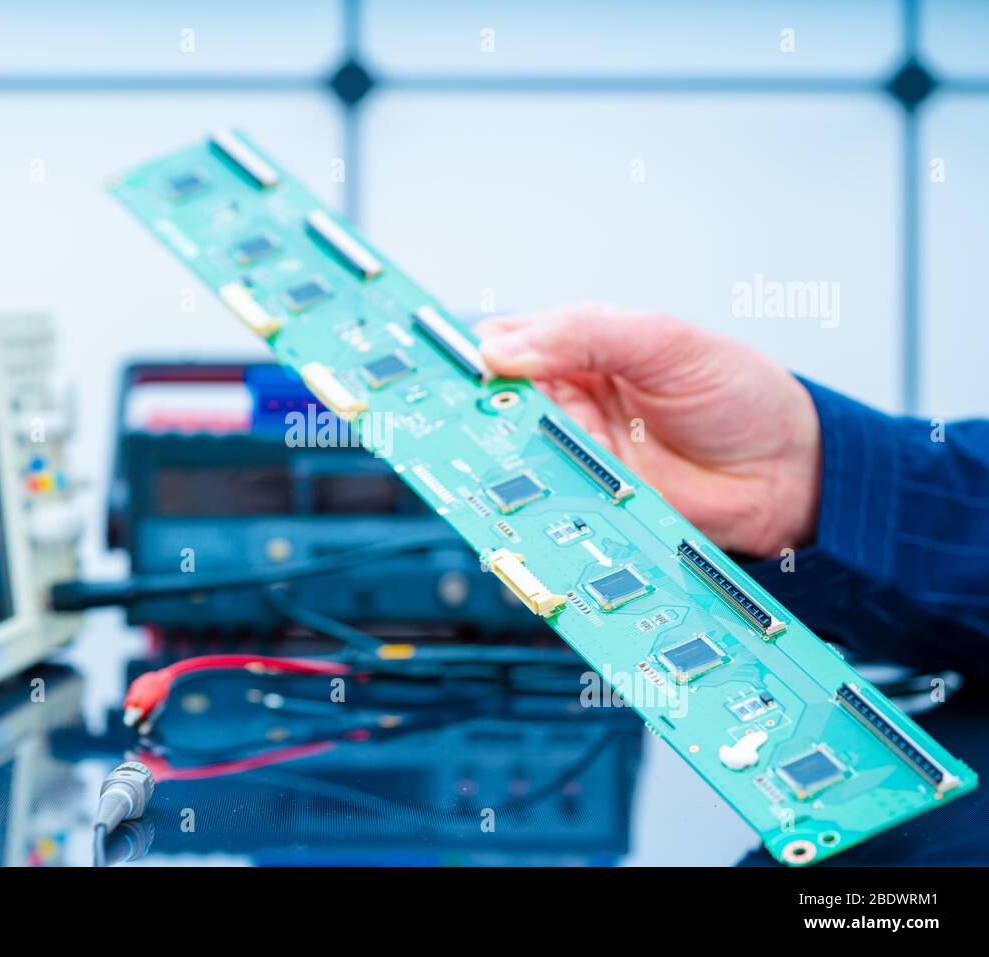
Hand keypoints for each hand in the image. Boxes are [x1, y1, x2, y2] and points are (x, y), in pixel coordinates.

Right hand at [475, 304, 822, 558]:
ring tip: (482, 447)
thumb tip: (506, 346)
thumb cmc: (740, 396)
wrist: (788, 475)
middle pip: (499, 401)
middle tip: (454, 409)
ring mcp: (577, 452)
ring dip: (497, 450)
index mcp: (583, 348)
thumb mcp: (665, 341)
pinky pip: (545, 495)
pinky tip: (520, 488)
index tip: (444, 357)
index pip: (509, 342)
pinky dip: (528, 494)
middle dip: (474, 405)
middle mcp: (572, 400)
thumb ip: (586, 333)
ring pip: (513, 449)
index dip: (475, 349)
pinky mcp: (588, 499)